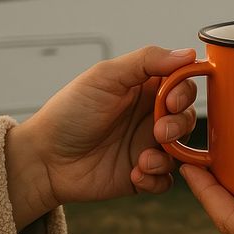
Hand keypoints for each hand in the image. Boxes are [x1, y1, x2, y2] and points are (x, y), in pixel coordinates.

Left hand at [3, 46, 197, 228]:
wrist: (45, 158)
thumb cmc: (69, 113)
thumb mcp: (105, 77)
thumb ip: (147, 61)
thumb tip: (188, 53)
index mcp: (144, 87)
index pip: (182, 82)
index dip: (184, 90)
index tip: (172, 99)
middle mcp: (150, 115)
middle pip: (188, 116)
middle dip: (179, 124)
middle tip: (159, 131)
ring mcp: (147, 145)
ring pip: (183, 149)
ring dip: (170, 154)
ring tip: (144, 158)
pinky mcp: (143, 174)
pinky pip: (167, 179)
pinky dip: (157, 178)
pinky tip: (136, 173)